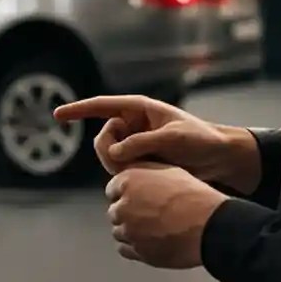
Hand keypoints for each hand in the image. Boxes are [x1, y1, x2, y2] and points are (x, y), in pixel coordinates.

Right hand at [53, 95, 260, 194]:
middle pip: (103, 138)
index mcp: (139, 109)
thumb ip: (141, 144)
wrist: (223, 159)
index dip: (78, 110)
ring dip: (123, 166)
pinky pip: (122, 170)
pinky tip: (154, 175)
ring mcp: (136, 144)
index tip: (57, 115)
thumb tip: (112, 154)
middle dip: (111, 151)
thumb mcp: (173, 138)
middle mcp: (134, 125)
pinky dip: (130, 175)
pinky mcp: (141, 162)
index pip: (102, 106)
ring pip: (110, 157)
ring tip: (153, 167)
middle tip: (133, 163)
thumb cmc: (202, 140)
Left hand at [106, 162, 227, 268]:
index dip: (126, 194)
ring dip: (131, 230)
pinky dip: (134, 247)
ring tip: (153, 229)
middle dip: (128, 213)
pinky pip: (125, 249)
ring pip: (119, 231)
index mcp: (128, 182)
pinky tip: (150, 241)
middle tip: (148, 214)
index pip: (113, 189)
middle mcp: (123, 206)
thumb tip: (138, 178)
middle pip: (115, 211)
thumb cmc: (194, 197)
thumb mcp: (168, 171)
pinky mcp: (138, 251)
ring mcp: (129, 231)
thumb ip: (145, 174)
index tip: (137, 197)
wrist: (209, 225)